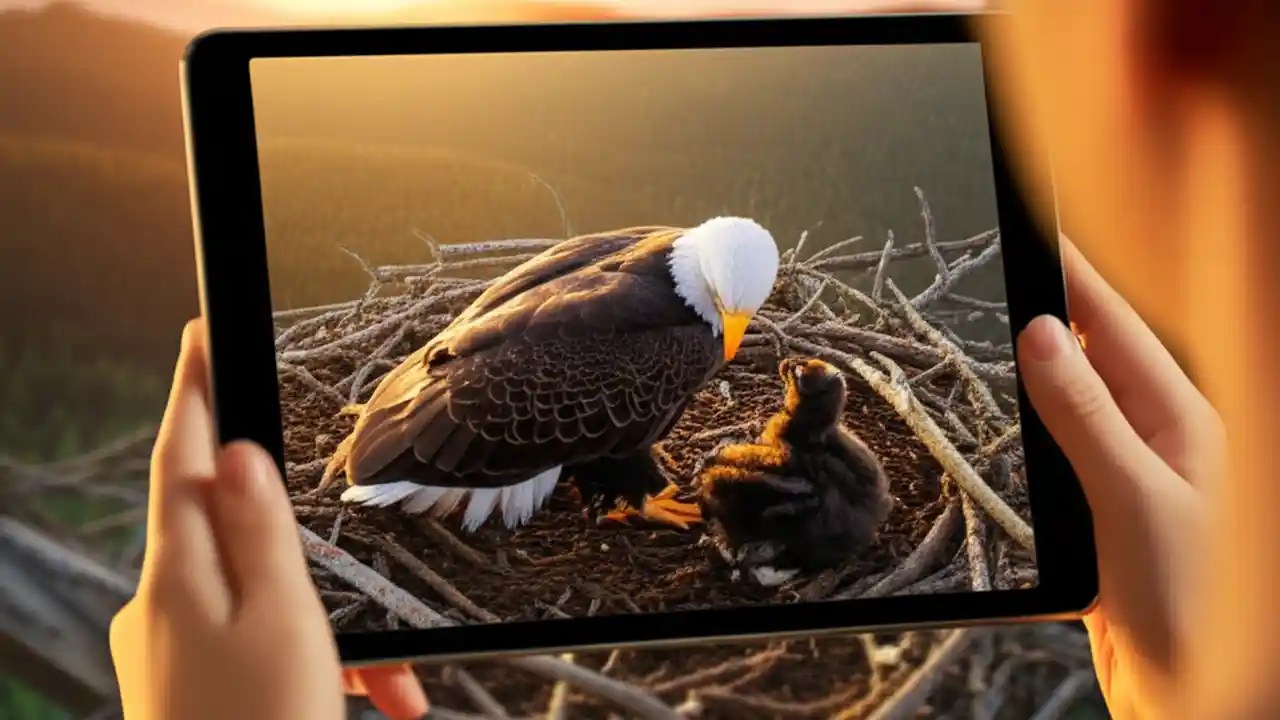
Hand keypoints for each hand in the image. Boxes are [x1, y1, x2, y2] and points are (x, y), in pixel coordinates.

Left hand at [109, 320, 427, 719]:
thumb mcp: (280, 617)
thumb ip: (257, 530)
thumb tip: (232, 449)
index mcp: (178, 575)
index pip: (182, 456)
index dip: (192, 390)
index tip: (196, 334)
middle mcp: (163, 605)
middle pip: (237, 534)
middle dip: (308, 549)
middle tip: (348, 570)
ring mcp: (173, 648)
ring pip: (266, 599)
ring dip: (333, 627)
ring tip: (386, 681)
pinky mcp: (192, 683)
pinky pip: (260, 645)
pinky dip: (316, 660)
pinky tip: (367, 693)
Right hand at [1018, 241, 1222, 719]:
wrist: (1207, 698)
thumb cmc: (1201, 610)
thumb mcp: (1135, 500)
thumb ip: (1086, 417)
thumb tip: (1044, 337)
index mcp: (1182, 424)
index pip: (1116, 327)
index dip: (1074, 275)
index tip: (1037, 231)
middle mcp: (1160, 445)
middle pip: (1095, 361)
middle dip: (1054, 312)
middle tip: (1007, 272)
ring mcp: (1136, 483)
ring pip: (1076, 412)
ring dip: (1041, 377)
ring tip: (1001, 335)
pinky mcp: (1111, 524)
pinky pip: (1065, 467)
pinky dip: (1035, 444)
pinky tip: (1016, 435)